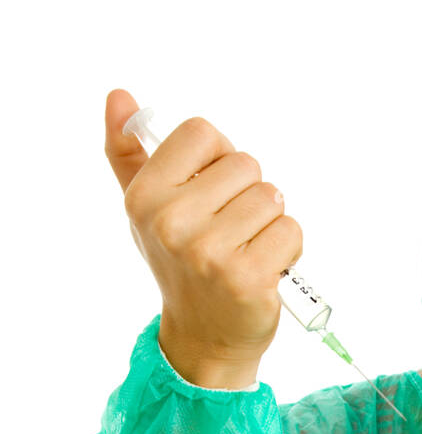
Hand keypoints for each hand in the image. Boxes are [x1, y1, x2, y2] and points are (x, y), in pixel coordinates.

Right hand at [104, 89, 301, 379]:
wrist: (205, 336)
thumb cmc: (180, 264)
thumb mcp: (147, 209)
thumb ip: (130, 153)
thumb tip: (118, 97)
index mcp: (145, 197)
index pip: (203, 134)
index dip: (219, 158)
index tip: (212, 190)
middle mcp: (171, 223)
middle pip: (245, 164)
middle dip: (248, 194)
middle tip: (230, 231)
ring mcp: (209, 253)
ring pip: (271, 197)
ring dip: (270, 222)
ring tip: (247, 250)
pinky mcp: (247, 278)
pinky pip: (290, 230)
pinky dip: (287, 247)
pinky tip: (265, 268)